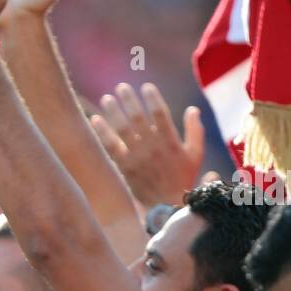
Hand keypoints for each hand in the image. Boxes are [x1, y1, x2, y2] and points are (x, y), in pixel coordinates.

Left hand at [90, 83, 204, 207]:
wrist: (167, 205)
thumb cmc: (183, 177)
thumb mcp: (195, 154)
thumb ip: (195, 130)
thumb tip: (193, 109)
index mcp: (171, 142)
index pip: (161, 114)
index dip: (153, 98)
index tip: (146, 86)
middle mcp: (153, 147)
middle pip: (138, 118)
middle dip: (129, 100)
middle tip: (121, 87)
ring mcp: (137, 157)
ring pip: (123, 130)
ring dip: (113, 112)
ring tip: (106, 98)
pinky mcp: (125, 167)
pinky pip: (111, 146)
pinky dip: (102, 132)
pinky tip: (95, 119)